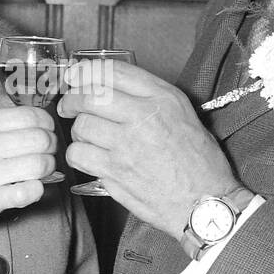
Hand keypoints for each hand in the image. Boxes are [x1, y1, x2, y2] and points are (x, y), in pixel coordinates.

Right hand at [0, 108, 54, 243]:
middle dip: (50, 147)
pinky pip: (28, 192)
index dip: (46, 125)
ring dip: (45, 169)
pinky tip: (27, 189)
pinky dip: (35, 191)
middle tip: (43, 154)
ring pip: (40, 165)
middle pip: (41, 139)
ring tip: (36, 173)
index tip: (44, 133)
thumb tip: (24, 122)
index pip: (33, 116)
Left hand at [58, 59, 236, 237]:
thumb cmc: (199, 162)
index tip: (75, 76)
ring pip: (81, 125)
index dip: (86, 71)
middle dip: (72, 99)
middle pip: (90, 96)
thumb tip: (112, 87)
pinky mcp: (115, 171)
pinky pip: (79, 155)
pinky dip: (78, 155)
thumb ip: (150, 97)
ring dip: (78, 130)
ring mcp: (127, 145)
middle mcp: (144, 116)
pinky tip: (88, 157)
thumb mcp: (184, 114)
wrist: (205, 201)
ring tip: (87, 136)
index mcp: (162, 98)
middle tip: (68, 105)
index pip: (113, 71)